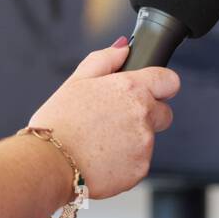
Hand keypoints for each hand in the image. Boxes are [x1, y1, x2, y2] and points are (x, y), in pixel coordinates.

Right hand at [27, 38, 179, 199]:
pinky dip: (125, 162)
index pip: (170, 80)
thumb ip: (106, 59)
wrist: (48, 164)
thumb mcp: (77, 80)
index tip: (151, 91)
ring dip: (132, 140)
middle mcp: (143, 115)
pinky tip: (101, 158)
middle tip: (115, 121)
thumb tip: (124, 47)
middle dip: (147, 115)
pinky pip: (139, 162)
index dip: (161, 85)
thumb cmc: (58, 122)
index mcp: (131, 88)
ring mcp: (144, 144)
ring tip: (100, 141)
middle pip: (164, 113)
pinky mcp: (140, 169)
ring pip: (148, 139)